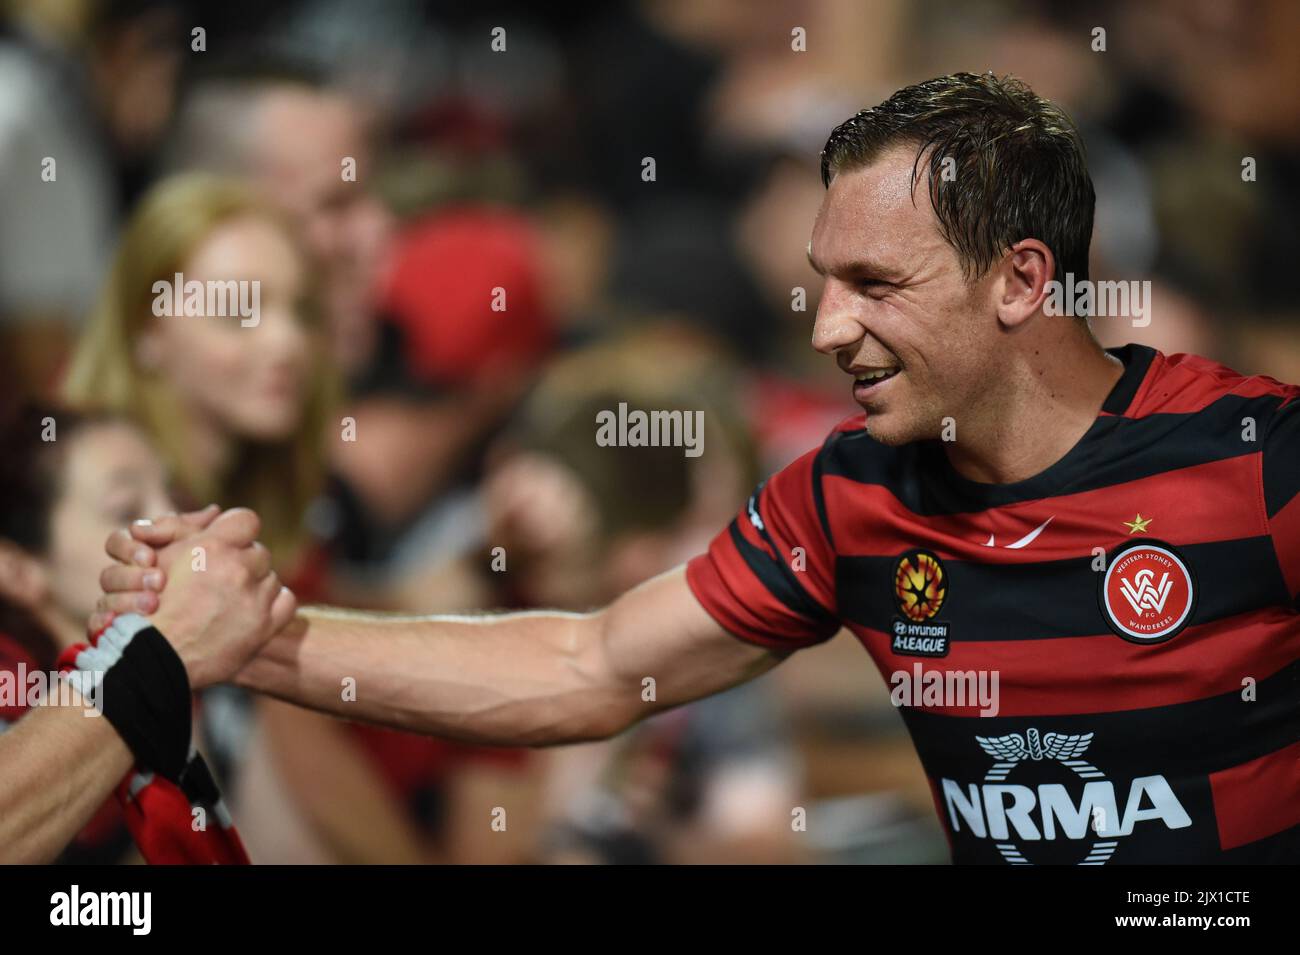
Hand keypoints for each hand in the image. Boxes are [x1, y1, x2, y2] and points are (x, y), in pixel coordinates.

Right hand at [96, 507, 296, 687]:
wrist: (154, 656)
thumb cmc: (152, 604)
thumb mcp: (163, 556)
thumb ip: (190, 530)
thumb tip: (216, 512)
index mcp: (211, 547)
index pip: (246, 520)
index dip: (239, 531)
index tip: (231, 543)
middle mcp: (236, 568)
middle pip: (259, 552)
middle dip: (245, 563)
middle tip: (225, 579)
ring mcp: (254, 598)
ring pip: (271, 578)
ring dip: (256, 586)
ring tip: (231, 600)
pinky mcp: (265, 625)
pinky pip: (286, 601)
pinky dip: (273, 604)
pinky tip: (253, 610)